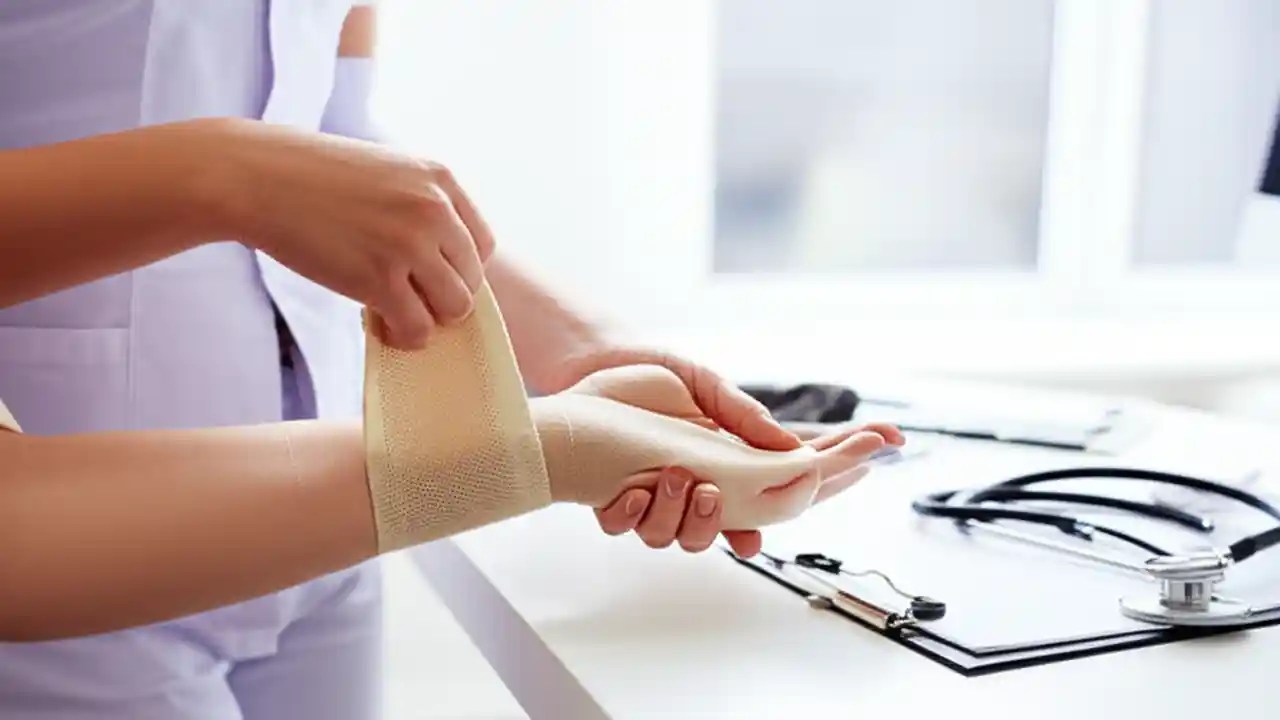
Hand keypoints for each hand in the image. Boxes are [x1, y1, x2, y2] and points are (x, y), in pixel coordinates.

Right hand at [195, 118, 494, 348]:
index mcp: (440, 179)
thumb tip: (445, 263)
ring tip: (395, 311)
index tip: (427, 274)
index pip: (481, 245)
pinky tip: (379, 322)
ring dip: (428, 318)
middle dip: (441, 295)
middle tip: (405, 295)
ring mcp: (409, 245)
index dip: (457, 268)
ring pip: (453, 308)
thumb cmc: (313, 176)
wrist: (255, 177)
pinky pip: (417, 327)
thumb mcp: (387, 171)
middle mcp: (434, 210)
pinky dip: (403, 335)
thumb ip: (422, 205)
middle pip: (470, 280)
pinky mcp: (378, 280)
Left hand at [540, 364, 902, 554]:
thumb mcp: (707, 385)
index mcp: (711, 466)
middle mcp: (677, 488)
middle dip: (706, 524)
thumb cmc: (654, 369)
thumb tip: (790, 446)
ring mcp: (642, 493)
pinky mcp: (606, 492)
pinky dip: (627, 514)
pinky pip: (618, 523)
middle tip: (707, 491)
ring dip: (669, 515)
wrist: (597, 355)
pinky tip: (633, 491)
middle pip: (698, 535)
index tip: (750, 539)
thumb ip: (743, 415)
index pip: (736, 513)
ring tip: (671, 476)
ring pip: (660, 535)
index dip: (746, 533)